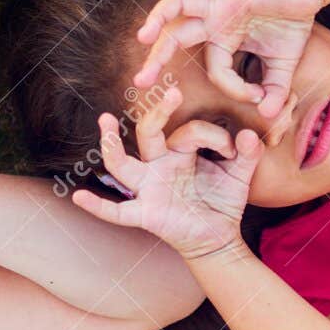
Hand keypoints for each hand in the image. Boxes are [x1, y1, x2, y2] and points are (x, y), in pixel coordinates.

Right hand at [70, 89, 263, 260]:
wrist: (220, 238)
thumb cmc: (223, 201)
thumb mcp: (240, 175)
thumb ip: (249, 153)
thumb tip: (250, 134)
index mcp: (179, 151)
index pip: (190, 131)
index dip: (215, 137)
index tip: (235, 150)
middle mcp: (159, 164)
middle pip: (148, 132)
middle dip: (158, 112)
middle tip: (173, 91)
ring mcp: (148, 188)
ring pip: (122, 163)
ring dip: (112, 144)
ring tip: (105, 120)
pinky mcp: (146, 214)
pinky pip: (118, 211)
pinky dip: (98, 206)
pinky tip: (79, 197)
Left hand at [135, 0, 326, 118]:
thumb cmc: (290, 23)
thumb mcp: (281, 65)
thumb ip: (275, 90)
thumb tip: (270, 115)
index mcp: (220, 38)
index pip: (215, 70)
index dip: (234, 88)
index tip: (257, 98)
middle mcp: (213, 19)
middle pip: (175, 38)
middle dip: (156, 59)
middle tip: (140, 81)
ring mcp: (220, 1)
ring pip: (179, 4)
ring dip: (158, 18)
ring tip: (143, 37)